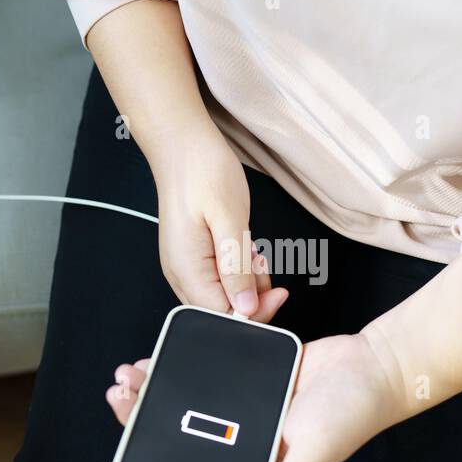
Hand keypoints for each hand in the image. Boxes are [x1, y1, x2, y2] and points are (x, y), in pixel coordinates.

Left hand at [104, 331, 403, 461]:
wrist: (375, 365)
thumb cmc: (351, 416)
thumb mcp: (317, 452)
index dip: (156, 448)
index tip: (127, 423)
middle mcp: (245, 439)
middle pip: (184, 428)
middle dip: (147, 411)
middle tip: (120, 389)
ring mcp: (247, 407)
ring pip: (192, 398)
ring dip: (161, 385)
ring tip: (132, 370)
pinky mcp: (255, 375)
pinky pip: (214, 369)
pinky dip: (190, 360)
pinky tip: (166, 351)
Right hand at [150, 124, 286, 321]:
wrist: (183, 146)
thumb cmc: (203, 172)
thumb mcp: (230, 220)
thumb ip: (237, 268)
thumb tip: (247, 308)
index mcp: (187, 270)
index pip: (222, 316)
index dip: (254, 312)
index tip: (278, 294)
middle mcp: (182, 275)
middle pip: (222, 311)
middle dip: (252, 297)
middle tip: (264, 264)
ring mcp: (186, 267)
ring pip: (224, 296)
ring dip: (248, 281)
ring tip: (253, 250)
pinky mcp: (194, 258)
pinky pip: (221, 279)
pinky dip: (239, 270)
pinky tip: (244, 249)